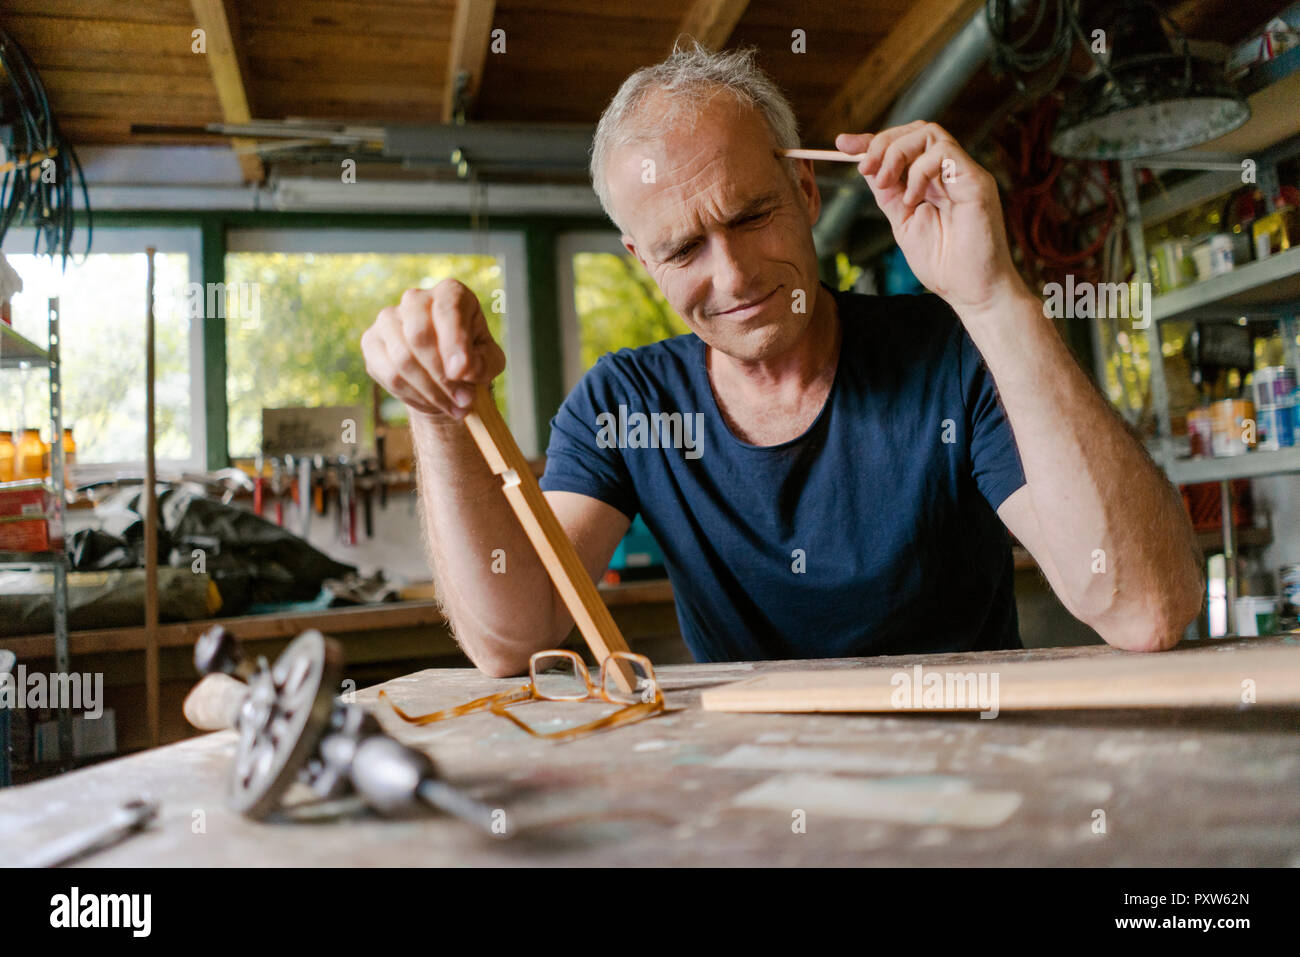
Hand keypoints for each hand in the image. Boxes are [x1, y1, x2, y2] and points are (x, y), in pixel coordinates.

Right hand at [361, 279, 505, 421]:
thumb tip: (461, 370)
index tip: (462, 372)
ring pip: (402, 358)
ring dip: (431, 391)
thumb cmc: (471, 361)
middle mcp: (415, 299)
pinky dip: (413, 395)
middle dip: (442, 375)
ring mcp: (388, 319)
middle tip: (464, 400)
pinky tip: (431, 402)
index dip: (454, 343)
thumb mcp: (490, 361)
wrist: (444, 376)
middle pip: (419, 334)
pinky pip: (388, 373)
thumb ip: (484, 362)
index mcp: (450, 293)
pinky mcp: (371, 342)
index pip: (447, 310)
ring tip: (453, 406)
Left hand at [836, 122, 1025, 318]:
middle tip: (865, 167)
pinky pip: (945, 153)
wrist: (971, 291)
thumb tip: (867, 168)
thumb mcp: (903, 223)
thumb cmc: (943, 264)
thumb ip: (888, 194)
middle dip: (882, 142)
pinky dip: (919, 171)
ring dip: (897, 153)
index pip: (903, 145)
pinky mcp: (977, 181)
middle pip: (916, 130)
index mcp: (932, 180)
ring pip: (929, 133)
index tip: (842, 144)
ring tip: (885, 183)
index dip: (872, 140)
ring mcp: (964, 173)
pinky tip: (912, 199)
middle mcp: (949, 172)